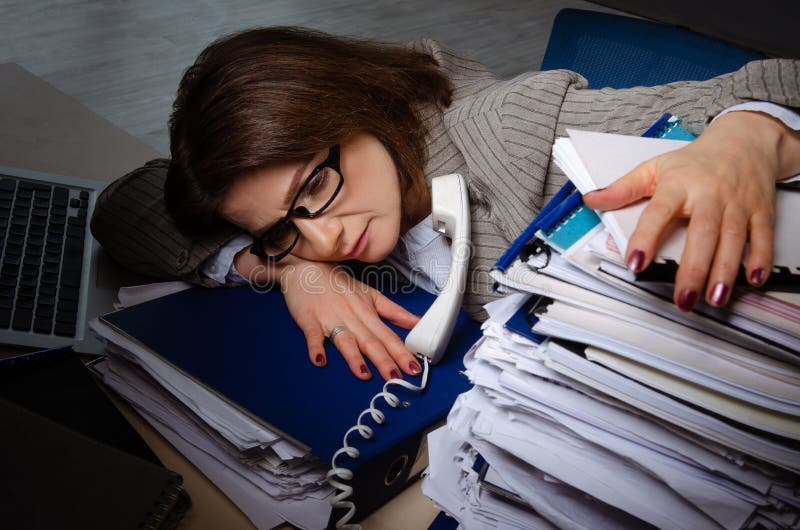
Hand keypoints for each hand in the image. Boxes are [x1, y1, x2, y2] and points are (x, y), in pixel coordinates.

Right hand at [279, 260, 421, 380]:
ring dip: (354, 357)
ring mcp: (330, 319)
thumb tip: (419, 323)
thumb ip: (395, 312)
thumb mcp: (372, 295)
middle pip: (370, 341)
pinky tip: (320, 360)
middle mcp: (352, 318)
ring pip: (345, 340)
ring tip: (364, 374)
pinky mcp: (309, 320)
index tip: (414, 368)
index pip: (388, 336)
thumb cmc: (340, 284)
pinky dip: (316, 347)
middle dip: (384, 360)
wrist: (308, 267)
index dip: (402, 353)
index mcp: (368, 313)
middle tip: (396, 378)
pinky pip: (313, 335)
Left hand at [583, 111, 799, 310]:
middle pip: (701, 233)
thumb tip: (591, 200)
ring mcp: (737, 203)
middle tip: (682, 297)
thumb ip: (622, 189)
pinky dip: (760, 257)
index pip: (658, 212)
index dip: (646, 237)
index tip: (635, 262)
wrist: (744, 140)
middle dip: (693, 268)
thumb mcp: (654, 168)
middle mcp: (709, 195)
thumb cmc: (696, 161)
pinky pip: (762, 235)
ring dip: (724, 271)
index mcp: (678, 185)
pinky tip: (753, 280)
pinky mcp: (760, 210)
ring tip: (714, 297)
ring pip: (732, 238)